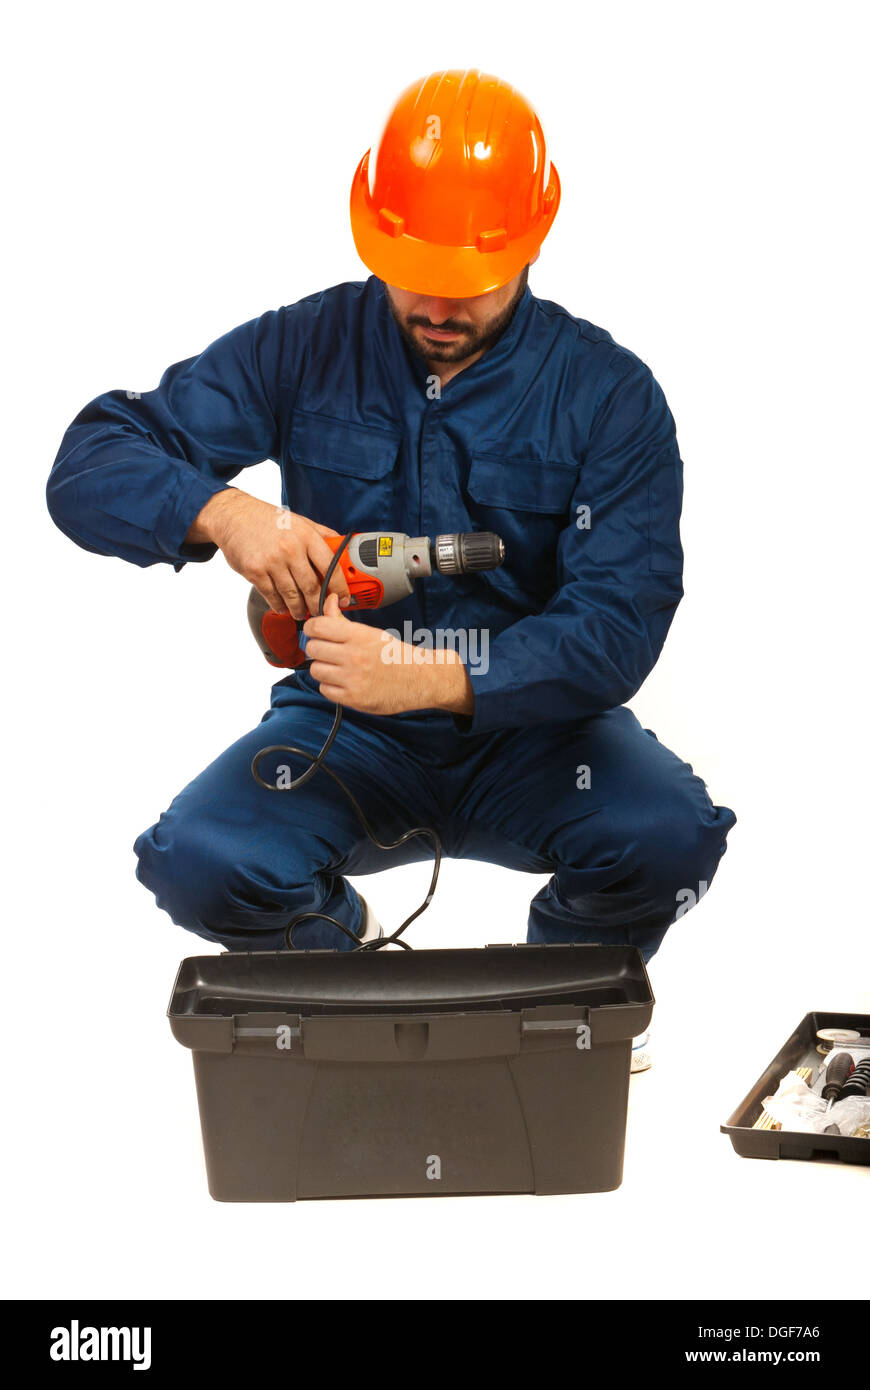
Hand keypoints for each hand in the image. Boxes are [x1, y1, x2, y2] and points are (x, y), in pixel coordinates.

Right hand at [186, 488, 349, 617]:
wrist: (234, 516)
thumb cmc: (268, 520)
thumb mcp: (299, 521)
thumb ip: (321, 534)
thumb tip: (342, 547)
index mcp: (306, 536)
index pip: (330, 567)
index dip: (340, 587)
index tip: (343, 599)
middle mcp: (290, 549)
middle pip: (312, 587)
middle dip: (318, 604)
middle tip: (321, 612)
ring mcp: (272, 561)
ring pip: (292, 595)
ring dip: (299, 609)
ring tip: (301, 613)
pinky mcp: (255, 571)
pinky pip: (272, 596)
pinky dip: (279, 606)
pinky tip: (283, 608)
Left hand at [303, 594, 473, 715]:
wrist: (420, 679)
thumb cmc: (395, 655)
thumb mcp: (371, 633)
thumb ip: (343, 621)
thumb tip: (328, 602)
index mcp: (359, 636)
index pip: (317, 626)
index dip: (312, 628)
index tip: (316, 631)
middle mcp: (354, 656)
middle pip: (312, 648)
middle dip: (318, 649)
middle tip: (329, 651)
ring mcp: (352, 679)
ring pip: (315, 670)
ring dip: (323, 669)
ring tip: (338, 668)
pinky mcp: (353, 698)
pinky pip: (324, 690)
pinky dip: (330, 686)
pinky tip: (344, 682)